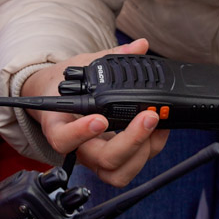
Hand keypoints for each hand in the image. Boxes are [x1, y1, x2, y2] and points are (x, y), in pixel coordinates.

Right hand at [21, 38, 169, 186]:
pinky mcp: (114, 160)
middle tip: (148, 116)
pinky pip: (131, 166)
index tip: (99, 119)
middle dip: (131, 141)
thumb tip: (139, 45)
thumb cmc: (66, 86)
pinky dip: (150, 149)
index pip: (63, 139)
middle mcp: (78, 148)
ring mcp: (97, 157)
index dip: (81, 133)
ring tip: (155, 123)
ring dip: (142, 150)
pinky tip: (160, 128)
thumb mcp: (82, 65)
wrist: (59, 100)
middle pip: (103, 159)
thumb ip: (111, 55)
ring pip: (118, 172)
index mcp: (59, 126)